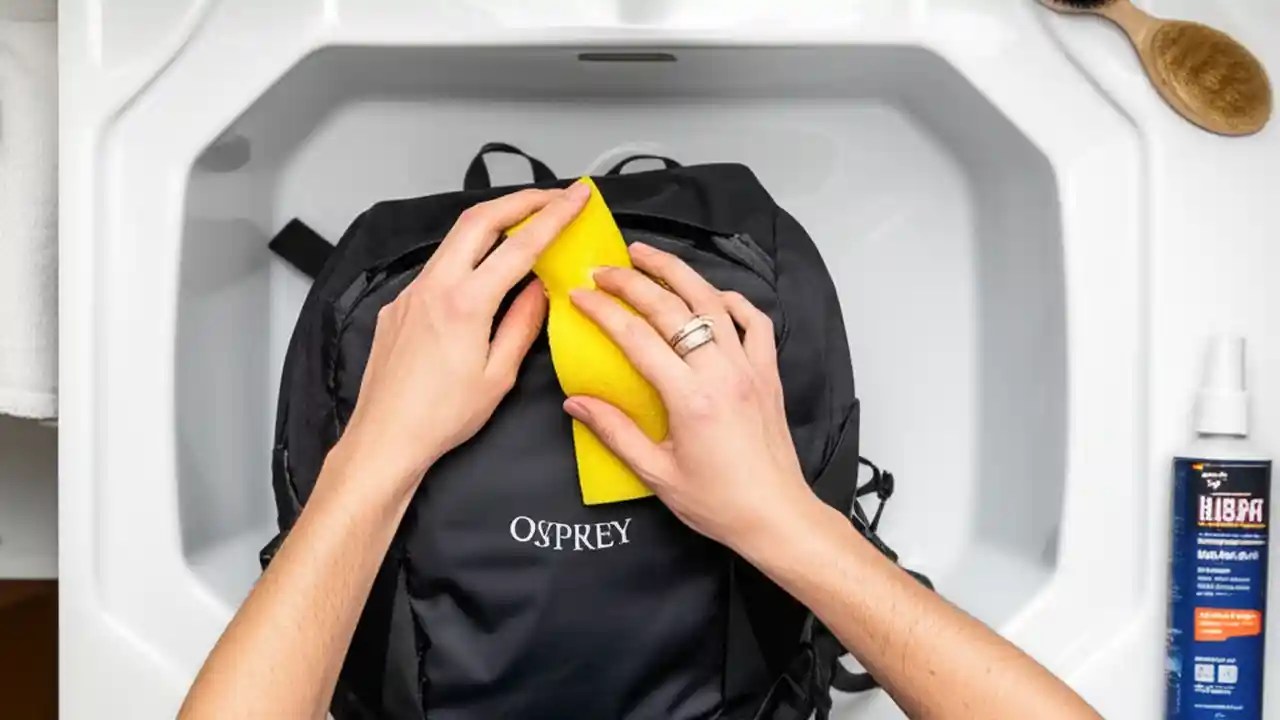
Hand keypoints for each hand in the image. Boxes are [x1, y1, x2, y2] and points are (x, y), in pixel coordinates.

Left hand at [335, 182, 591, 489]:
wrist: (385, 438)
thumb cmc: (439, 418)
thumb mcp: (499, 375)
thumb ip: (523, 324)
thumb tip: (540, 290)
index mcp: (465, 303)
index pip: (520, 245)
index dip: (554, 216)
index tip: (576, 197)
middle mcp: (433, 287)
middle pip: (480, 219)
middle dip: (520, 201)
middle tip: (552, 198)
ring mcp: (411, 293)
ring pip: (455, 239)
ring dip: (492, 225)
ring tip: (523, 227)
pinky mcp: (398, 305)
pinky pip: (438, 268)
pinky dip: (467, 256)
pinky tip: (484, 272)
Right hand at [564, 243, 823, 553]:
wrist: (777, 516)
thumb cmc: (719, 502)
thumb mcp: (657, 473)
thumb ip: (615, 432)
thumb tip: (577, 403)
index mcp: (691, 397)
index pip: (637, 337)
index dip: (604, 311)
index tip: (579, 295)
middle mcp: (722, 372)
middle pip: (672, 307)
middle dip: (633, 281)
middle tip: (604, 268)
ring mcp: (750, 367)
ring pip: (712, 301)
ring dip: (678, 273)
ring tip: (648, 256)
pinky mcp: (768, 373)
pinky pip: (754, 322)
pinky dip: (731, 301)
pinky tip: (711, 294)